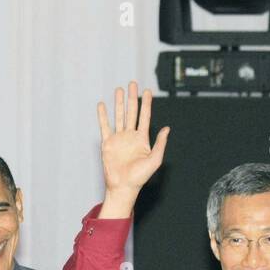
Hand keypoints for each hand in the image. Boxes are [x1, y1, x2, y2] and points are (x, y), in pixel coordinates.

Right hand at [98, 81, 170, 218]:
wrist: (123, 186)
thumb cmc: (139, 177)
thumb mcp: (155, 160)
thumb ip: (160, 143)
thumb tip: (166, 129)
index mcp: (142, 139)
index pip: (145, 117)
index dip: (146, 104)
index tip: (147, 91)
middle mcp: (130, 136)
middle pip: (131, 112)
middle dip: (132, 98)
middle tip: (133, 84)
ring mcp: (119, 138)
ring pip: (119, 116)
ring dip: (119, 103)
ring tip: (119, 90)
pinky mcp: (108, 143)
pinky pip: (105, 126)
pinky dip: (103, 116)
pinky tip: (102, 105)